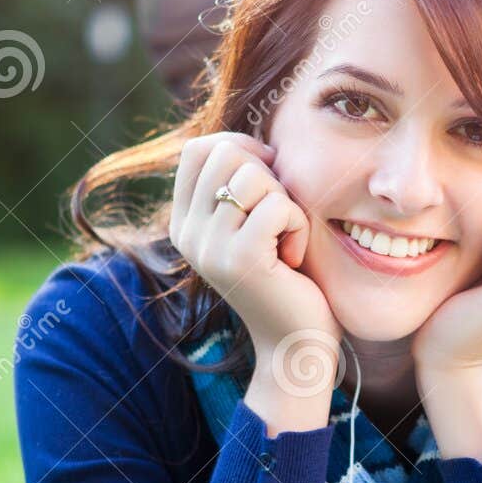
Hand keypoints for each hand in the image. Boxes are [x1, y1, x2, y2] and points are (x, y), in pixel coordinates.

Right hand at [169, 131, 342, 367]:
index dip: (240, 147)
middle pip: (225, 154)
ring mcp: (209, 247)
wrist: (294, 341)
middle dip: (267, 174)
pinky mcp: (240, 259)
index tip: (268, 179)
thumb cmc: (286, 277)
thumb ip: (241, 185)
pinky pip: (278, 206)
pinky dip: (298, 224)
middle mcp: (187, 234)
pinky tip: (292, 256)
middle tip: (279, 215)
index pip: (197, 150)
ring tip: (285, 238)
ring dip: (285, 201)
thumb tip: (254, 141)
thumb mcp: (253, 224)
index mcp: (184, 223)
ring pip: (253, 176)